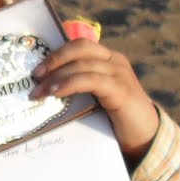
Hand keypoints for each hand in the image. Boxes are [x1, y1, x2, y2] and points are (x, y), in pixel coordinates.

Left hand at [32, 38, 160, 160]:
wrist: (145, 135)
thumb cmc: (113, 117)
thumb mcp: (93, 97)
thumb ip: (76, 87)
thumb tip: (41, 88)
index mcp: (108, 59)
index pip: (80, 45)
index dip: (56, 52)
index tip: (36, 68)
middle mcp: (115, 62)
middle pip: (80, 47)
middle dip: (54, 59)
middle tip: (35, 76)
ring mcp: (120, 74)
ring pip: (83, 64)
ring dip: (56, 77)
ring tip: (39, 92)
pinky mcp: (122, 91)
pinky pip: (92, 80)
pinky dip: (70, 84)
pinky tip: (56, 93)